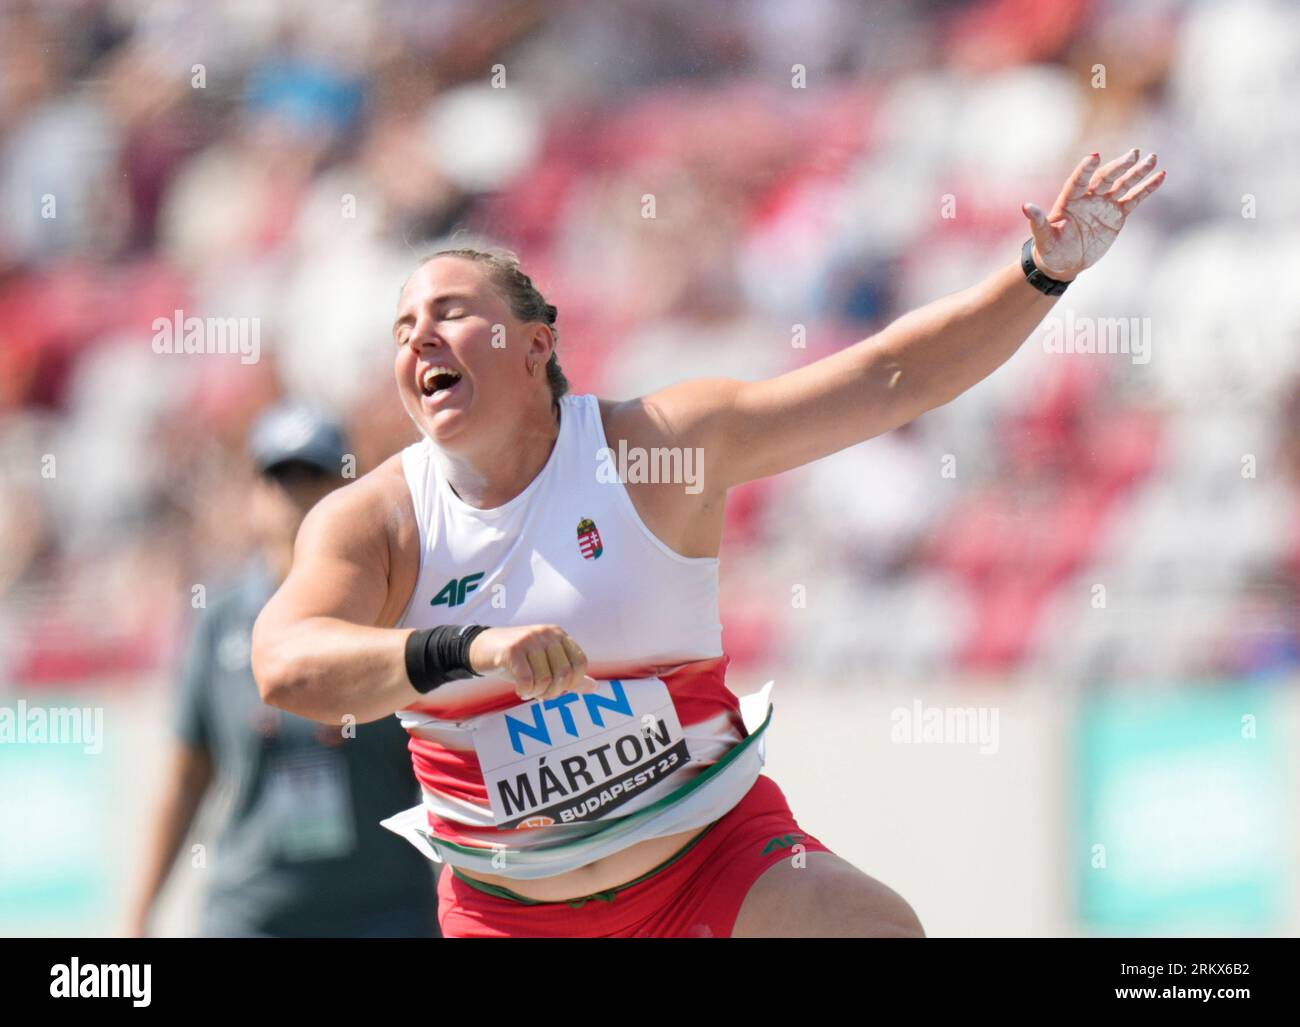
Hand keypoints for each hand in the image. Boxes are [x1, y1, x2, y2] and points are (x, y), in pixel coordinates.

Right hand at [468, 624, 598, 701]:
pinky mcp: (512, 650)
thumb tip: (596, 688)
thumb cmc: (517, 659)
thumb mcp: (546, 664)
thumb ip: (570, 676)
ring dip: (537, 693)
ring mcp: (530, 639)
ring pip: (545, 679)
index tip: (556, 689)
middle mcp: (547, 633)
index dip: (572, 683)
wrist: (481, 648)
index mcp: (559, 635)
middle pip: (564, 674)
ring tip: (528, 691)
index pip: (580, 663)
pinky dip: (525, 691)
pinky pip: (527, 680)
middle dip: (553, 692)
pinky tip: (519, 690)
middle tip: (540, 694)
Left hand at [1022, 149, 1165, 281]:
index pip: (1079, 180)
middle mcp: (1089, 197)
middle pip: (1105, 177)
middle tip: (1134, 154)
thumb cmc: (1050, 250)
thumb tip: (1026, 206)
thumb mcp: (1043, 238)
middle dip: (1119, 166)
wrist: (1064, 262)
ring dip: (1137, 171)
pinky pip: (1134, 198)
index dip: (1086, 168)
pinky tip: (1160, 175)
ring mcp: (1105, 204)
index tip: (1094, 156)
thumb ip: (1037, 222)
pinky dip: (1147, 188)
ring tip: (1152, 158)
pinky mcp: (1117, 214)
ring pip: (1123, 184)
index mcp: (1069, 199)